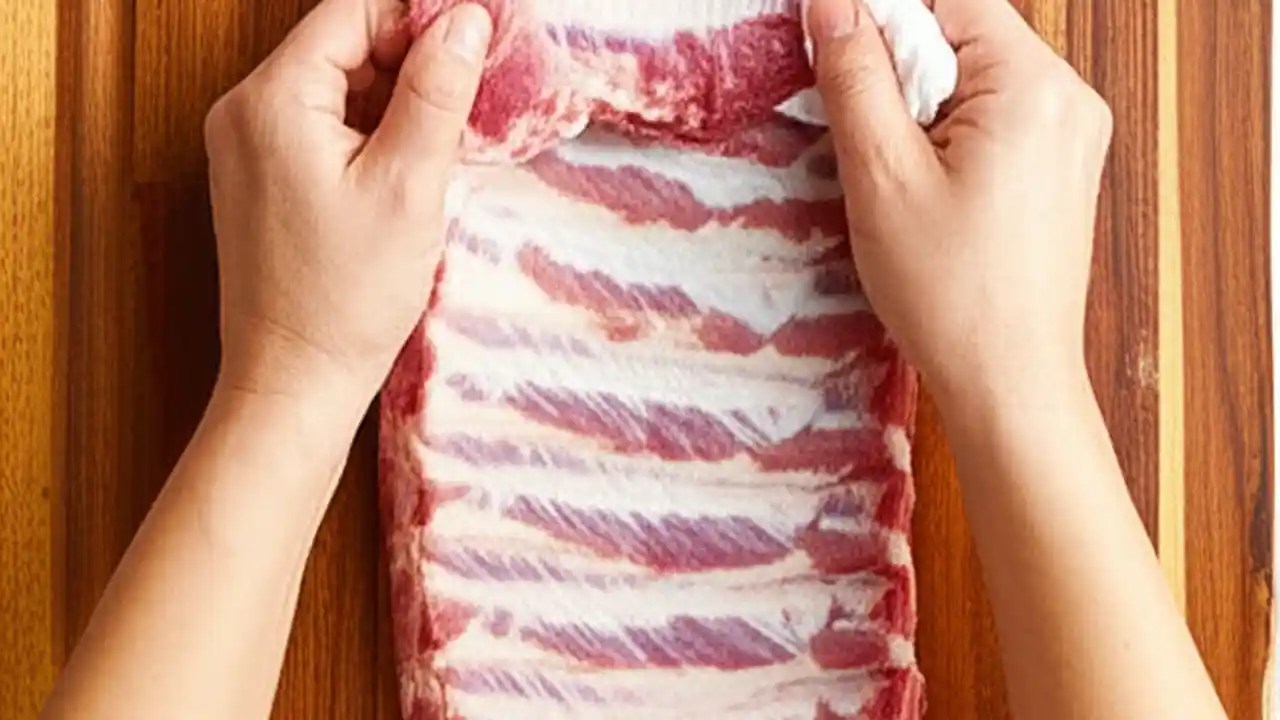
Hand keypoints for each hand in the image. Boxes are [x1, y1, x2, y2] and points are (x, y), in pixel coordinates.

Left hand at [204, 0, 491, 413]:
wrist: (293, 382)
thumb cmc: (346, 297)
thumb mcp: (409, 186)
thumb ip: (437, 92)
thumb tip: (465, 18)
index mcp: (274, 99)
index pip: (355, 11)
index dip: (424, 15)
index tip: (484, 34)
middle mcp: (246, 109)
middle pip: (344, 43)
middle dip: (415, 57)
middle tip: (479, 91)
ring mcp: (249, 145)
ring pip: (338, 84)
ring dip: (399, 97)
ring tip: (452, 136)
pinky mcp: (262, 178)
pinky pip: (324, 125)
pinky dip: (374, 130)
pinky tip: (414, 164)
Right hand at [807, 0, 1111, 404]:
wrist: (1009, 381)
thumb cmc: (951, 293)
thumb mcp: (881, 176)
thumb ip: (855, 76)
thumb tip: (832, 3)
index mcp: (1034, 86)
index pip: (947, 0)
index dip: (882, 20)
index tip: (838, 63)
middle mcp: (1069, 97)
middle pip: (964, 34)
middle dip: (902, 71)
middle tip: (872, 142)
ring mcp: (1073, 134)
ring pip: (976, 77)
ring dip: (922, 107)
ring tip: (901, 177)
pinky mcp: (1062, 168)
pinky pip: (996, 117)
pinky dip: (950, 135)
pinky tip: (929, 192)